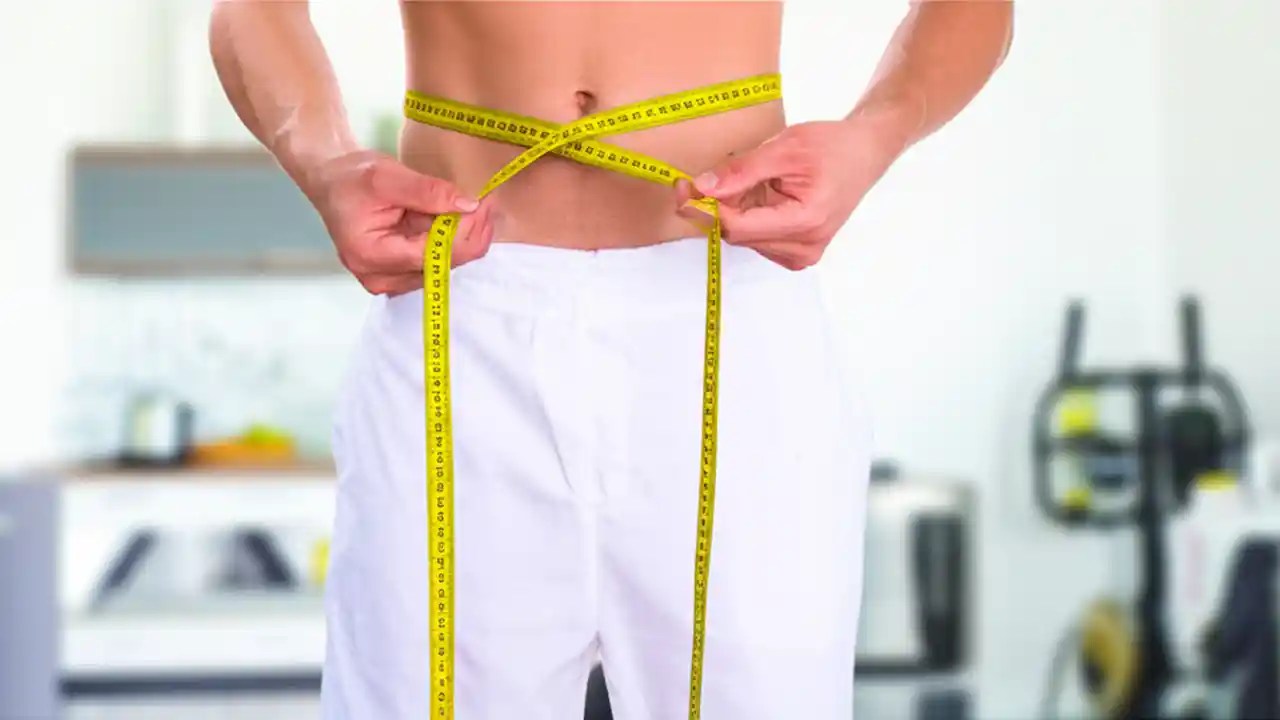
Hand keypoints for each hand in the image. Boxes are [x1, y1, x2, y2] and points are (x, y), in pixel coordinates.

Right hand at [301, 150, 498, 294]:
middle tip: (488, 203)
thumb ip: (428, 192)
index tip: (484, 205)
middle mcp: (381, 278)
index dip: (463, 233)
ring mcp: (391, 279)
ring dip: (464, 237)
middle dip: (469, 234)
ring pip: (444, 265)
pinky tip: (463, 217)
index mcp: (371, 256)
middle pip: (441, 265)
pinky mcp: (401, 273)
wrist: (332, 180)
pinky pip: (437, 260)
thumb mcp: (387, 176)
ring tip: (479, 207)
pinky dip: (452, 239)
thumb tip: (469, 205)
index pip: (430, 255)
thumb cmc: (351, 177)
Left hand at [675, 118, 904, 269]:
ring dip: (733, 210)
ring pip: (744, 237)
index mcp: (805, 222)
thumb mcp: (784, 148)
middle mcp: (804, 247)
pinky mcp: (796, 253)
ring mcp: (801, 254)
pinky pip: (756, 238)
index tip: (685, 186)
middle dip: (715, 207)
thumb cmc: (831, 147)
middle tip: (696, 180)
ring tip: (747, 181)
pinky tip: (760, 195)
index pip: (738, 227)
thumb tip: (702, 187)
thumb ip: (742, 171)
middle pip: (737, 234)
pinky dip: (747, 216)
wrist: (864, 154)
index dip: (706, 208)